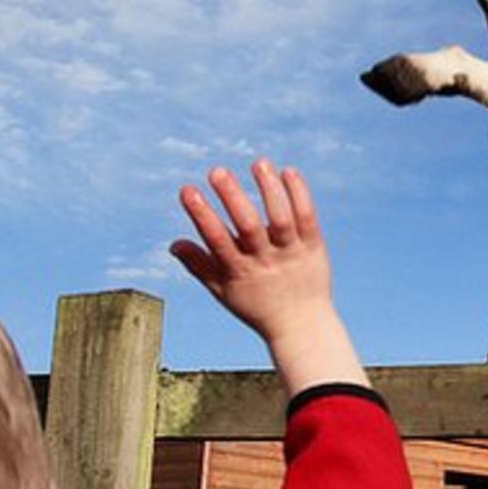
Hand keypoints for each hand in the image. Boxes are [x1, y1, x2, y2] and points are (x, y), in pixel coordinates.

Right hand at [171, 159, 329, 343]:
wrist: (302, 326)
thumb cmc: (257, 306)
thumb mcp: (224, 291)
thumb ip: (199, 266)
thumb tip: (173, 243)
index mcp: (239, 271)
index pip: (217, 240)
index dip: (201, 215)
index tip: (187, 190)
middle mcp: (265, 261)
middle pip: (248, 226)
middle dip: (232, 197)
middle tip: (217, 171)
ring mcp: (291, 253)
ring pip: (281, 218)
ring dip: (269, 189)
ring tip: (258, 162)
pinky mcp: (314, 247)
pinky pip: (307, 217)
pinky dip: (299, 194)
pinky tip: (288, 172)